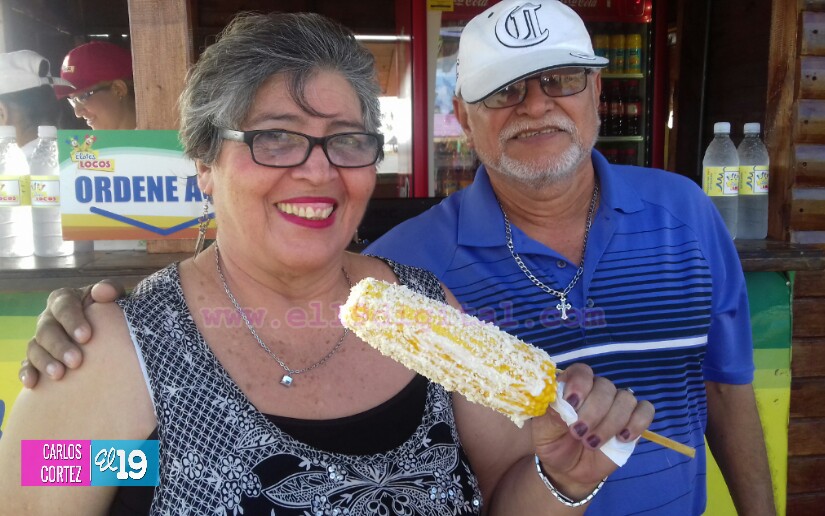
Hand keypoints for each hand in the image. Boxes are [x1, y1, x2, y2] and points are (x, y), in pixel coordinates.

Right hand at [19, 280, 124, 387]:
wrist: (106, 333)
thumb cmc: (110, 314)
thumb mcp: (114, 299)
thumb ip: (110, 290)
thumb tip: (102, 291)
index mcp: (65, 299)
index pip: (64, 306)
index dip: (72, 320)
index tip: (86, 337)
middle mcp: (49, 318)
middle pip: (46, 329)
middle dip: (60, 346)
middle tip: (76, 361)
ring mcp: (41, 338)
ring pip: (35, 348)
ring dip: (45, 361)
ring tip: (59, 375)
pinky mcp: (36, 357)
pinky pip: (27, 364)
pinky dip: (27, 372)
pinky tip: (32, 383)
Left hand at [531, 363, 653, 496]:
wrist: (568, 468)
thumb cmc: (552, 442)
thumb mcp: (542, 431)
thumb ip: (551, 415)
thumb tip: (562, 403)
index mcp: (571, 386)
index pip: (582, 371)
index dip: (579, 384)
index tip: (572, 404)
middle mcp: (595, 391)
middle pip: (605, 386)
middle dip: (593, 412)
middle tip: (579, 433)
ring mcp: (616, 405)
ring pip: (626, 399)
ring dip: (610, 423)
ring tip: (592, 443)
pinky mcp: (633, 421)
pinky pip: (645, 410)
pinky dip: (637, 423)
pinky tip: (622, 438)